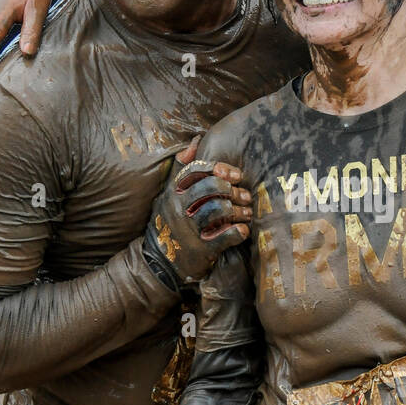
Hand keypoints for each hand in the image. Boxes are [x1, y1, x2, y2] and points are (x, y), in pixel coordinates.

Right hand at [143, 158, 252, 289]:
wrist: (158, 263)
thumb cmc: (169, 223)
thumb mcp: (168, 194)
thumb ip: (182, 168)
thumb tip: (195, 141)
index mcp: (174, 191)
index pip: (197, 170)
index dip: (219, 168)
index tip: (236, 175)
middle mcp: (180, 207)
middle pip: (209, 188)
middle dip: (232, 190)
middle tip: (246, 196)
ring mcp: (190, 228)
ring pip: (218, 210)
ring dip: (238, 210)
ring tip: (247, 213)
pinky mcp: (201, 249)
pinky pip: (223, 237)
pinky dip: (237, 232)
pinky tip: (243, 230)